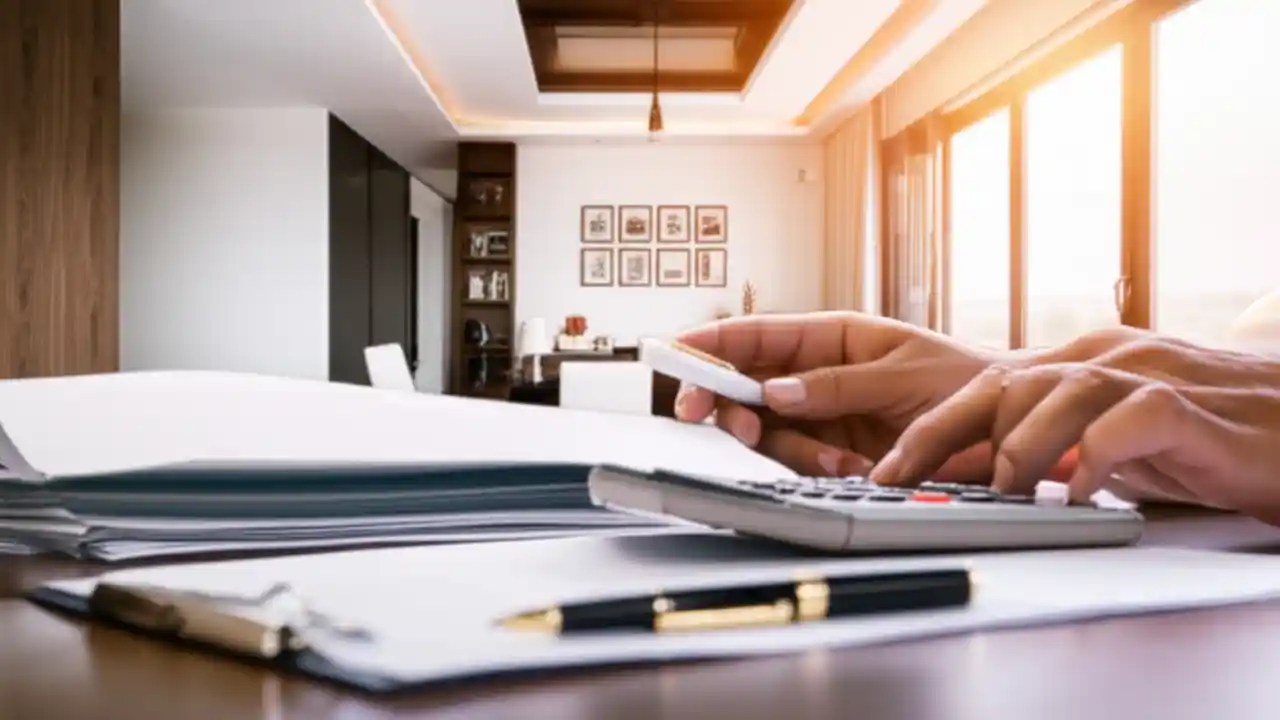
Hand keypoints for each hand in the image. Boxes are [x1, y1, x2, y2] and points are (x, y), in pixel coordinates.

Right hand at [673, 312, 1004, 478]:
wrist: (1011, 431)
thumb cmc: (970, 384)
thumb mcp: (905, 375)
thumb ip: (838, 384)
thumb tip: (777, 390)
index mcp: (834, 337)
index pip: (759, 335)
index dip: (712, 341)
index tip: (674, 348)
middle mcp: (819, 376)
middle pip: (745, 385)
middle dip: (725, 400)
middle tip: (709, 414)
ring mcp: (823, 418)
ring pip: (767, 431)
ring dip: (788, 447)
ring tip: (837, 459)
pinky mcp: (833, 456)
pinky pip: (799, 464)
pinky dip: (816, 470)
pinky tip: (851, 468)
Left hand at [871, 361, 1279, 523]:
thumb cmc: (1201, 438)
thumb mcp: (1108, 438)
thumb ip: (1049, 446)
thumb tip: (974, 477)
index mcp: (1078, 362)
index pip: (984, 388)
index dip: (929, 430)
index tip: (883, 475)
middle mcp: (1104, 358)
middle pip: (1004, 384)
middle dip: (942, 434)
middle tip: (901, 484)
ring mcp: (1150, 375)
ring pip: (1061, 394)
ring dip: (1019, 448)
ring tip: (996, 492)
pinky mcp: (1194, 409)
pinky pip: (1134, 420)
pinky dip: (1099, 452)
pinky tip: (1081, 488)